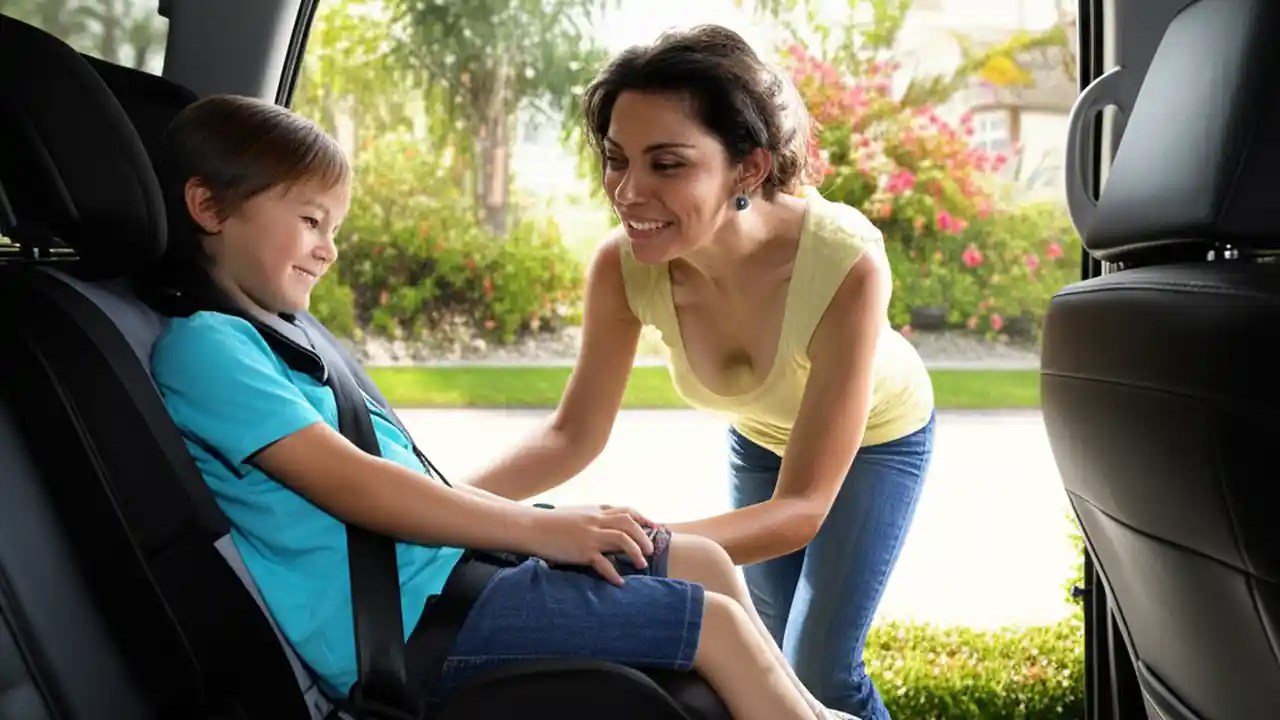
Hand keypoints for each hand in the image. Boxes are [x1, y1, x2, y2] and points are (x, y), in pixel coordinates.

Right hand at [529, 505, 655, 585]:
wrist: (530, 527)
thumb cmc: (549, 522)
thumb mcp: (574, 514)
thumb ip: (591, 518)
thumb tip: (603, 526)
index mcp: (595, 510)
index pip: (626, 510)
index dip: (643, 518)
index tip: (653, 527)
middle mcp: (596, 520)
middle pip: (629, 523)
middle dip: (644, 536)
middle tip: (650, 550)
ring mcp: (590, 535)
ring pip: (622, 539)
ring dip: (636, 552)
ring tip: (641, 564)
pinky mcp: (582, 551)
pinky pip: (603, 563)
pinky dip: (614, 573)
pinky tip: (619, 582)